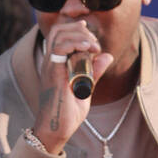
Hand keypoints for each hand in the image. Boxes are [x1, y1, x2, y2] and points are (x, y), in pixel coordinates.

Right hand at [32, 21, 114, 152]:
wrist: (57, 129)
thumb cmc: (68, 113)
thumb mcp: (86, 88)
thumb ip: (95, 72)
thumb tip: (107, 56)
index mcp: (56, 63)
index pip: (60, 34)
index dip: (74, 27)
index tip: (90, 33)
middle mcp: (51, 62)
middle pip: (59, 30)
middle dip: (79, 30)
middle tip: (94, 43)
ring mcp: (50, 66)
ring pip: (59, 35)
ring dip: (79, 35)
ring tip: (93, 47)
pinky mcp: (53, 73)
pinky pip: (59, 48)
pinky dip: (75, 43)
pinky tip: (88, 49)